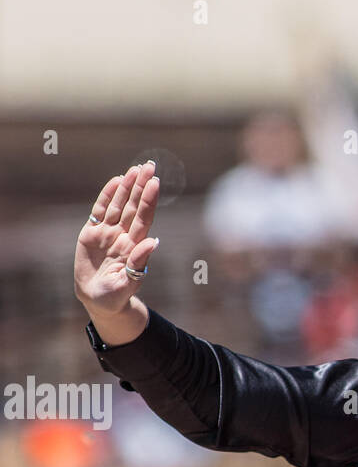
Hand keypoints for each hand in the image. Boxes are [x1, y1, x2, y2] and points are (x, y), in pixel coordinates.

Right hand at [74, 162, 159, 316]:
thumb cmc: (115, 297)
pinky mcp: (92, 233)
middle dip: (141, 187)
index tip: (154, 183)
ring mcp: (108, 233)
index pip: (143, 218)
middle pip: (134, 207)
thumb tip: (153, 242)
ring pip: (119, 205)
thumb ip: (138, 263)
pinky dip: (107, 196)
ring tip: (135, 169)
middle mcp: (124, 236)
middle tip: (149, 166)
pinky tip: (116, 181)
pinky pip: (100, 211)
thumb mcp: (127, 283)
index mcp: (134, 246)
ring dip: (127, 187)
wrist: (97, 301)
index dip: (148, 200)